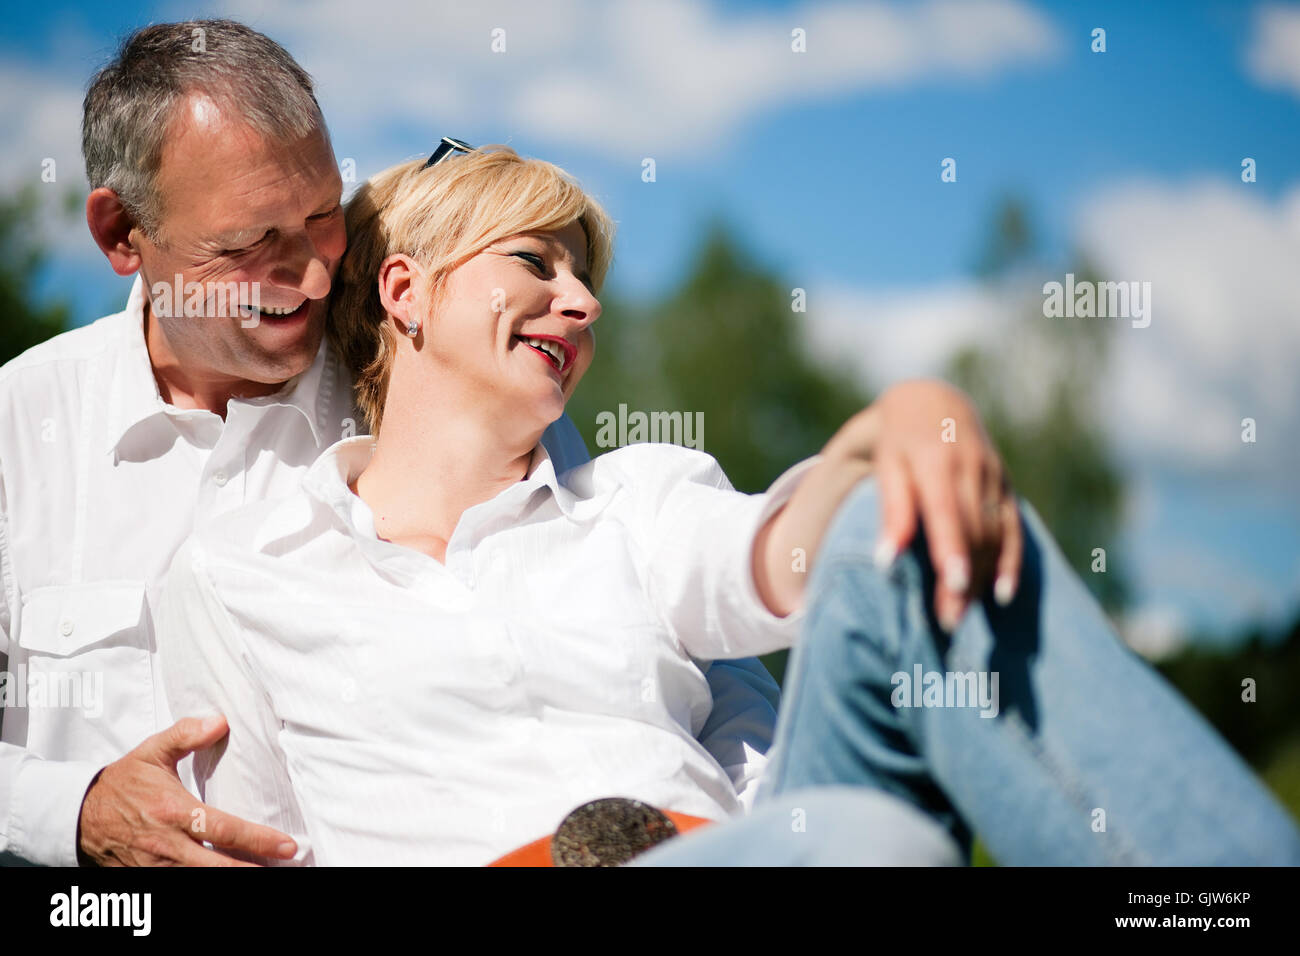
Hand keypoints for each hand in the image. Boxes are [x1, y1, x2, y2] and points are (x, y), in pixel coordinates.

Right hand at [77, 715, 297, 866]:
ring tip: (264, 873)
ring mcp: (156, 866)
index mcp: (173, 811)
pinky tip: (230, 876)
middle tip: (283, 869)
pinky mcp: (146, 878)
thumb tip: (220, 721)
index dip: (258, 840)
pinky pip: (180, 885)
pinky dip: (203, 884)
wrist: (78, 814)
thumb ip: (186, 734)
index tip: (287, 845)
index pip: (223, 829)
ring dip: (230, 878)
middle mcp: (167, 844)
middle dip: (251, 870)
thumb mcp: (151, 751)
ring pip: (199, 880)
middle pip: (216, 866)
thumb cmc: (121, 782)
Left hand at [825, 380, 1021, 630]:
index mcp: (934, 458)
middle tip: (947, 622)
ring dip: (980, 577)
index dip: (951, 548)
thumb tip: (885, 561)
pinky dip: (1010, 562)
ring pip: (992, 534)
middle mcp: (970, 466)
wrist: (934, 404)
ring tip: (958, 616)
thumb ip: (891, 510)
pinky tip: (1002, 595)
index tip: (953, 586)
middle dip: (962, 577)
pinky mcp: (1005, 487)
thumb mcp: (887, 467)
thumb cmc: (898, 445)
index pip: (946, 509)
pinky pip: (1013, 528)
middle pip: (971, 530)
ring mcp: (993, 476)